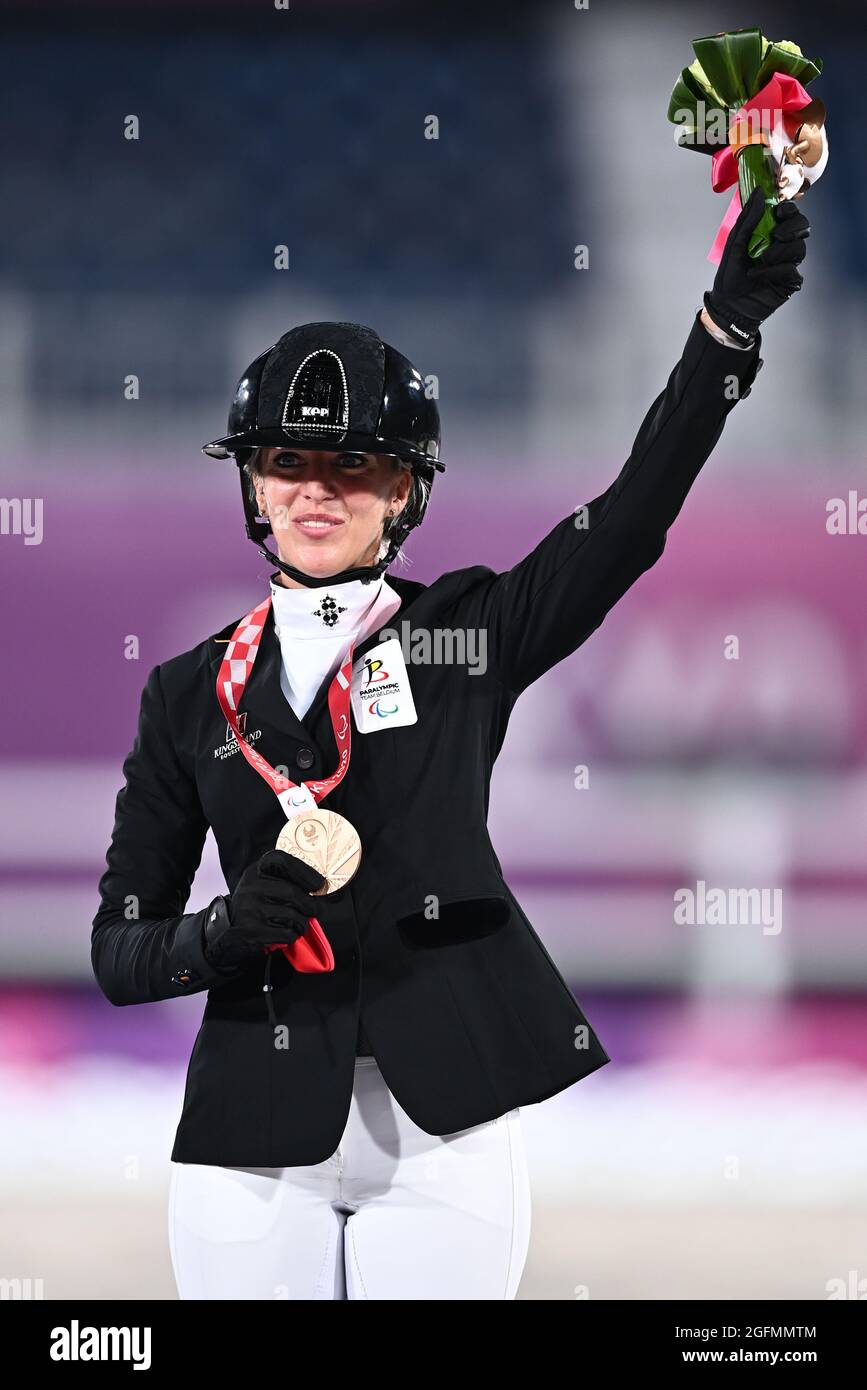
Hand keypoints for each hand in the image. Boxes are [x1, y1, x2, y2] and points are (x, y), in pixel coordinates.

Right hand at [203, 849, 328, 967]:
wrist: (228, 931)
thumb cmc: (256, 906)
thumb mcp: (265, 885)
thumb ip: (287, 882)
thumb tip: (321, 889)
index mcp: (256, 871)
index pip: (282, 861)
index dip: (305, 871)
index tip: (319, 884)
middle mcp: (250, 886)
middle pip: (291, 892)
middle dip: (311, 904)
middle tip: (317, 910)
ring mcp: (249, 908)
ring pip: (292, 915)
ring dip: (302, 923)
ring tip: (299, 924)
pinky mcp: (251, 930)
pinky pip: (286, 932)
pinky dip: (293, 935)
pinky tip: (288, 933)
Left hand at [704, 186, 809, 344]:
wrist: (728, 305)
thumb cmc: (729, 275)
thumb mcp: (735, 242)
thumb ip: (748, 217)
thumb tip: (759, 191)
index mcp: (771, 233)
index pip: (790, 214)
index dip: (789, 210)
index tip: (779, 212)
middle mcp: (782, 246)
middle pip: (803, 226)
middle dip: (792, 226)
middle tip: (776, 235)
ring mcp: (788, 264)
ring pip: (800, 247)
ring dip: (779, 251)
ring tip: (761, 260)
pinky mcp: (790, 282)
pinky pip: (792, 270)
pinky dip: (773, 271)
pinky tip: (757, 275)